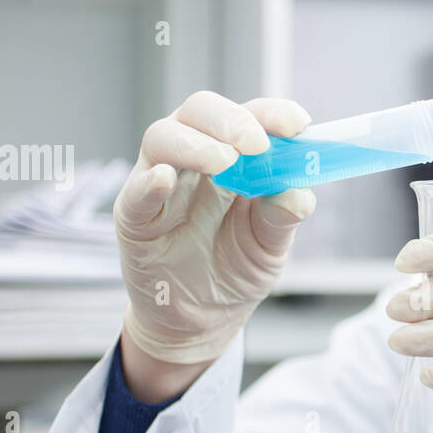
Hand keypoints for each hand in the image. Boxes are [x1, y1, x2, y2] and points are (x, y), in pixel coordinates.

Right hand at [114, 91, 314, 365]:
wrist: (204, 319)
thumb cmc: (235, 269)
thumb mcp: (270, 246)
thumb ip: (282, 217)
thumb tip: (298, 193)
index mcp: (234, 156)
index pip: (248, 118)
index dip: (271, 113)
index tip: (296, 124)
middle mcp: (194, 159)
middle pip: (200, 112)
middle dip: (231, 121)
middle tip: (256, 144)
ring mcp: (161, 185)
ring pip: (163, 138)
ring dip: (196, 144)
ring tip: (224, 161)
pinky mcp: (134, 218)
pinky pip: (136, 193)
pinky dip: (150, 184)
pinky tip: (166, 180)